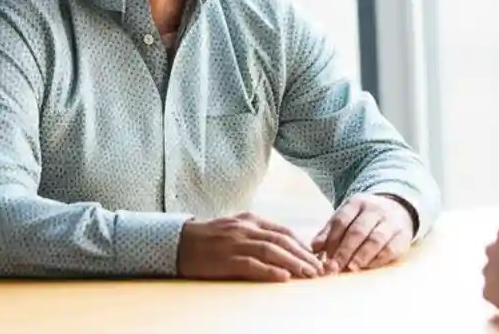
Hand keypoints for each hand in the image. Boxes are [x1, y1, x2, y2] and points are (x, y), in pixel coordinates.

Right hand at [177, 211, 324, 281]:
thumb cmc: (210, 238)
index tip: (317, 258)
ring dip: (293, 263)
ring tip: (308, 274)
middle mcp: (246, 229)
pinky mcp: (226, 259)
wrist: (179, 241)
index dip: (303, 245)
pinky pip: (252, 264)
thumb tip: (284, 247)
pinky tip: (283, 277)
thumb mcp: (237, 228)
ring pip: (271, 251)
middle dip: (303, 256)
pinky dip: (269, 271)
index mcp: (251, 220)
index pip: (284, 232)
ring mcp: (236, 243)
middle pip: (282, 241)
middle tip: (319, 270)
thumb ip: (258, 234)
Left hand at [312, 193, 414, 272]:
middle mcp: (375, 210)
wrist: (398, 209)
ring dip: (361, 256)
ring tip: (351, 268)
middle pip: (358, 231)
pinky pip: (390, 249)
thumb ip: (329, 232)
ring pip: (375, 239)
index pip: (342, 220)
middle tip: (334, 267)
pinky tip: (367, 267)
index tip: (323, 257)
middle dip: (344, 251)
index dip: (331, 240)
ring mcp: (391, 222)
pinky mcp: (403, 236)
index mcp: (357, 203)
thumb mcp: (346, 217)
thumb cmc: (364, 218)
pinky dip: (377, 260)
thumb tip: (314, 248)